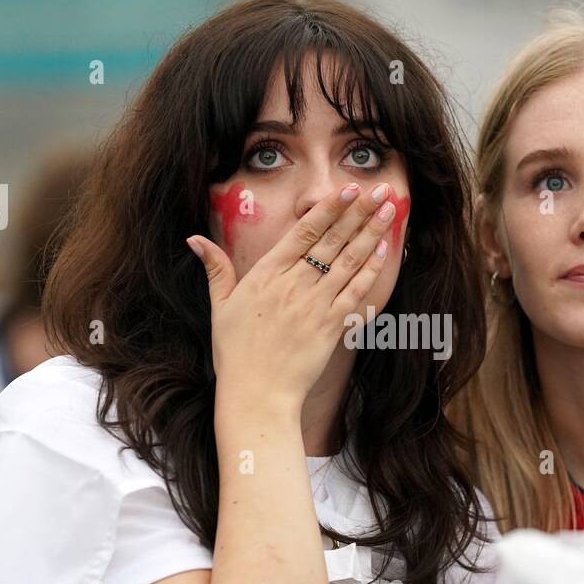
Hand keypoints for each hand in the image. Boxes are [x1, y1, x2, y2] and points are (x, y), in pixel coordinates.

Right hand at [188, 181, 396, 409]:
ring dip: (371, 234)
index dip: (328, 208)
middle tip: (379, 190)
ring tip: (389, 210)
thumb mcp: (219, 307)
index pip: (303, 233)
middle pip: (331, 241)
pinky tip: (383, 252)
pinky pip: (356, 293)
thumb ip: (215, 269)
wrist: (256, 395)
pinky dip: (371, 272)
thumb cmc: (235, 353)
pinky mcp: (331, 327)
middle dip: (358, 212)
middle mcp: (294, 285)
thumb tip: (194, 239)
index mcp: (266, 275)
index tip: (346, 189)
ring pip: (348, 262)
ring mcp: (315, 306)